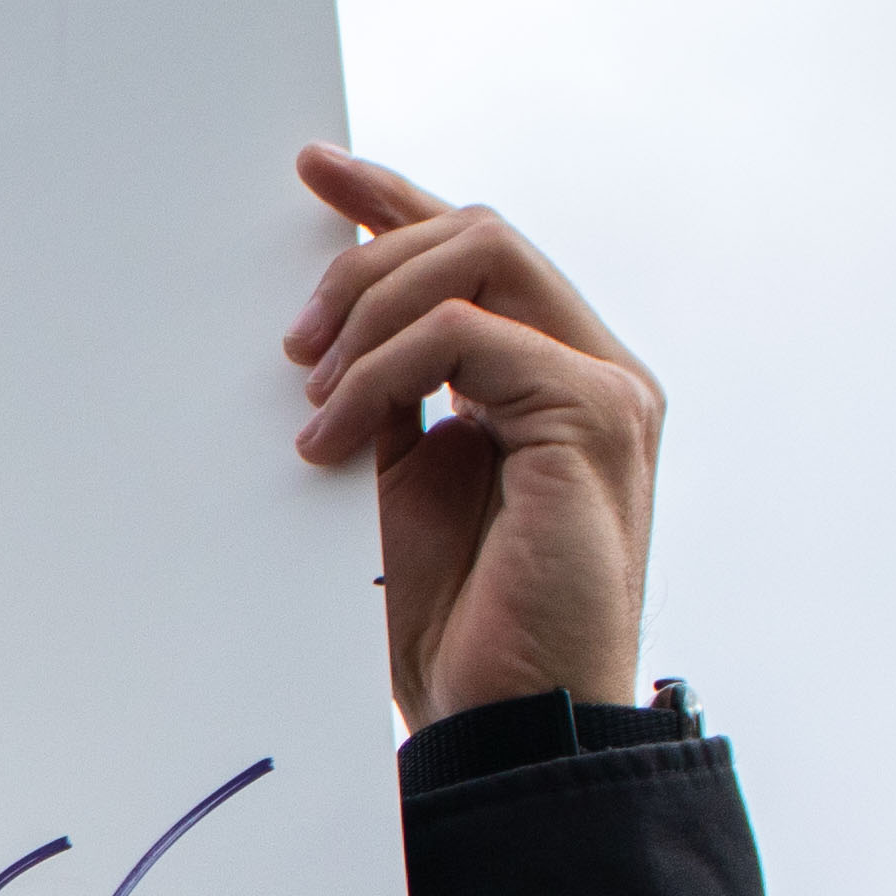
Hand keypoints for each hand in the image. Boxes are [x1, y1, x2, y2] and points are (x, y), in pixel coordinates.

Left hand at [279, 148, 662, 733]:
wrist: (507, 723)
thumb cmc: (457, 628)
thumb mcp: (400, 484)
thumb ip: (390, 397)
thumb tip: (325, 328)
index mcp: (550, 378)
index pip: (475, 254)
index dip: (393, 201)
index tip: (314, 171)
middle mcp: (592, 368)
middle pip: (477, 233)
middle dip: (364, 257)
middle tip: (291, 340)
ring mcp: (604, 387)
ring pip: (478, 258)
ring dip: (369, 310)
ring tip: (311, 396)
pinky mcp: (593, 416)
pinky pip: (469, 336)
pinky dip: (385, 371)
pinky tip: (336, 435)